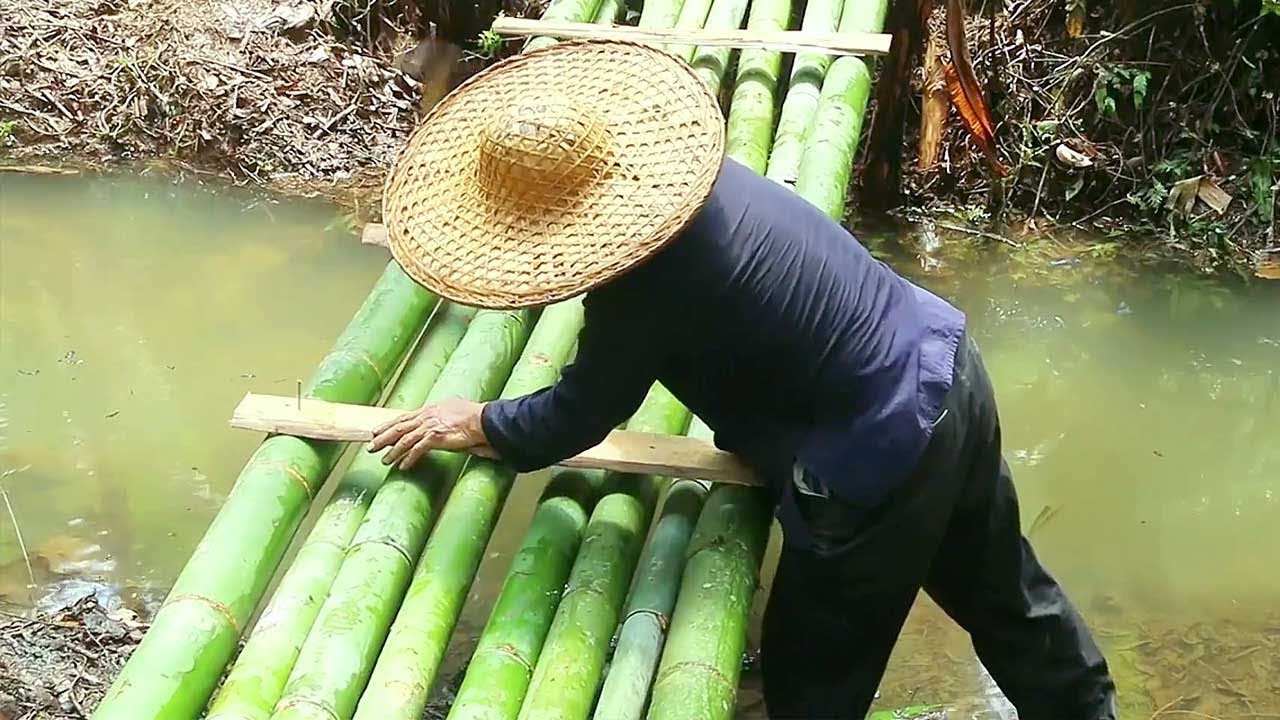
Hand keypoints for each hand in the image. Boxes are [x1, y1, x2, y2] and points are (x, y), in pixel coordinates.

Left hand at [369, 398, 488, 469]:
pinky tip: (403, 466)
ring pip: (404, 440)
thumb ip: (442, 414)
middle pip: (399, 427)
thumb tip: (439, 418)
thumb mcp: (452, 410)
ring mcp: (430, 426)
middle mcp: (427, 416)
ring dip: (393, 451)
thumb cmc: (473, 416)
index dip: (388, 425)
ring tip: (384, 461)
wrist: (483, 420)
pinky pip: (417, 450)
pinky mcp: (435, 437)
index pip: (403, 418)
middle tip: (371, 446)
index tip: (377, 431)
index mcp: (429, 410)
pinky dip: (409, 459)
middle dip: (383, 438)